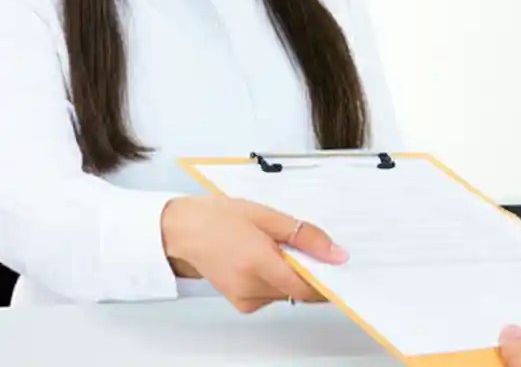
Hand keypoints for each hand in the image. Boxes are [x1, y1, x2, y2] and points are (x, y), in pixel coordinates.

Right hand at [160, 195, 348, 312]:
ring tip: (274, 248)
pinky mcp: (242, 304)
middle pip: (298, 290)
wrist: (183, 232)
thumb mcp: (266, 215)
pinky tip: (263, 260)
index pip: (305, 287)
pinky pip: (273, 296)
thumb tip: (336, 254)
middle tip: (302, 246)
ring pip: (287, 293)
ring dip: (291, 275)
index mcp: (257, 262)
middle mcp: (250, 286)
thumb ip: (304, 235)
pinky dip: (277, 280)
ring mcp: (245, 299)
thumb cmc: (219, 217)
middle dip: (307, 271)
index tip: (337, 266)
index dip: (325, 280)